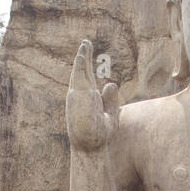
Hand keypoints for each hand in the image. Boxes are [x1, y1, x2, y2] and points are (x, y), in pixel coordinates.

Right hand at [67, 39, 120, 153]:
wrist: (90, 146)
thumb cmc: (99, 137)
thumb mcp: (110, 115)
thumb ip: (111, 100)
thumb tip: (110, 83)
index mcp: (88, 100)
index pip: (88, 80)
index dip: (88, 68)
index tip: (89, 57)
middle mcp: (81, 96)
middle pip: (83, 73)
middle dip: (85, 58)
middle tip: (86, 44)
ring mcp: (79, 95)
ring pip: (80, 72)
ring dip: (83, 57)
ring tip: (86, 44)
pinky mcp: (78, 95)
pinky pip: (78, 76)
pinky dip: (80, 64)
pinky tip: (82, 54)